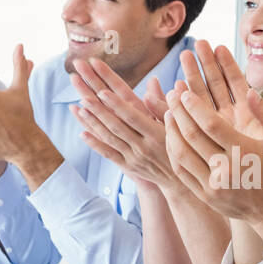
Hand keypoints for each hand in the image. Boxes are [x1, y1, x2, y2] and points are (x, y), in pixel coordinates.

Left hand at [70, 57, 177, 190]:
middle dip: (98, 109)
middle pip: (116, 126)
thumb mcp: (181, 125)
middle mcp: (144, 146)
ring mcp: (134, 158)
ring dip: (93, 123)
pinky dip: (94, 143)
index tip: (103, 91)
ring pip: (109, 138)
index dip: (117, 105)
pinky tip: (82, 132)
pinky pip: (108, 153)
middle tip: (82, 94)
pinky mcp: (128, 166)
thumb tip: (153, 81)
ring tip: (78, 107)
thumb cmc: (184, 146)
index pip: (133, 117)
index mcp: (157, 133)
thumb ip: (164, 104)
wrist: (182, 182)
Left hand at [164, 82, 262, 243]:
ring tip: (168, 113)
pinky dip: (173, 151)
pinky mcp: (205, 195)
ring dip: (171, 130)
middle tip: (172, 95)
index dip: (194, 106)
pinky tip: (172, 137)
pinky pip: (182, 170)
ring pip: (182, 153)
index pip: (210, 124)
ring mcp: (213, 185)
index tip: (184, 93)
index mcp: (244, 152)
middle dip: (178, 112)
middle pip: (192, 135)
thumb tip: (251, 91)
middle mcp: (226, 170)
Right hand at [177, 40, 262, 137]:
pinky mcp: (203, 138)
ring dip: (193, 75)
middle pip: (217, 84)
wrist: (259, 188)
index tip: (220, 47)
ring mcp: (216, 125)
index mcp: (249, 111)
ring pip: (202, 96)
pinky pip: (192, 116)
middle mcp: (231, 116)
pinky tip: (178, 85)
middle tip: (199, 42)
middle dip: (207, 63)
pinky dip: (185, 101)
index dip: (228, 64)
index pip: (236, 82)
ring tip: (185, 55)